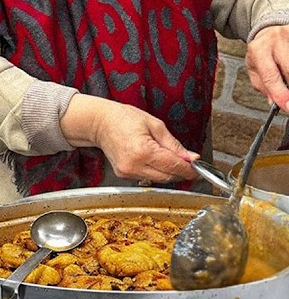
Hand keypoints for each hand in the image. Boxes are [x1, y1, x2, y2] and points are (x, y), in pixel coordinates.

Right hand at [65, 95, 197, 182]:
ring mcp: (127, 172)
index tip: (200, 168)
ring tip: (171, 159)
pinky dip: (157, 172)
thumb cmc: (123, 118)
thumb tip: (191, 158)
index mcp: (142, 150)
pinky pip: (148, 177)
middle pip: (168, 176)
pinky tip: (156, 161)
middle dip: (181, 171)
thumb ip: (174, 145)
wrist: (99, 123)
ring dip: (169, 172)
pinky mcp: (124, 175)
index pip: (174, 166)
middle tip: (190, 163)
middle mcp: (133, 165)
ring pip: (159, 179)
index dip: (190, 169)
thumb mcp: (155, 125)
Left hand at [246, 25, 288, 108]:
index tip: (288, 106)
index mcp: (259, 49)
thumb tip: (275, 102)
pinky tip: (288, 74)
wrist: (269, 31)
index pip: (270, 76)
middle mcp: (276, 40)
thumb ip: (263, 85)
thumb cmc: (262, 52)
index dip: (280, 94)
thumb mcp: (254, 68)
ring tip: (287, 86)